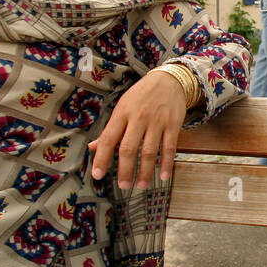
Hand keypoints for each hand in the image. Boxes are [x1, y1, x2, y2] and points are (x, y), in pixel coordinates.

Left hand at [88, 71, 185, 188]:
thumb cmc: (141, 96)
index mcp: (122, 113)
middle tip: (123, 186)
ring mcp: (157, 122)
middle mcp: (138, 118)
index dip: (101, 158)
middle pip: (129, 148)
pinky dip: (166, 163)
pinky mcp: (173, 125)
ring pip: (149, 151)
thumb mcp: (122, 107)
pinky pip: (169, 148)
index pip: (109, 139)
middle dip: (125, 170)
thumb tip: (93, 148)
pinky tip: (163, 176)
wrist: (168, 80)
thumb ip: (110, 130)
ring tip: (142, 185)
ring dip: (145, 171)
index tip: (97, 175)